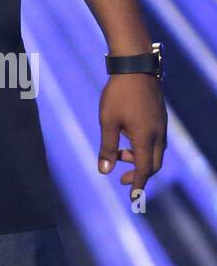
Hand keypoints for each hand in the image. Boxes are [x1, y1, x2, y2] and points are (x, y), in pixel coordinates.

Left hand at [98, 74, 166, 198]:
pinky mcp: (160, 117)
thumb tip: (104, 171)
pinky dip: (143, 147)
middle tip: (121, 178)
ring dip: (139, 158)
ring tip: (119, 153)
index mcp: (146, 138)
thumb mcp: (108, 121)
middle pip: (152, 164)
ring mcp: (161, 125)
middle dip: (138, 174)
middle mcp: (158, 134)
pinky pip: (156, 140)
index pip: (144, 170)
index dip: (138, 185)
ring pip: (155, 152)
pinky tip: (128, 137)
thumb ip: (108, 147)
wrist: (135, 67)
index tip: (134, 198)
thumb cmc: (119, 94)